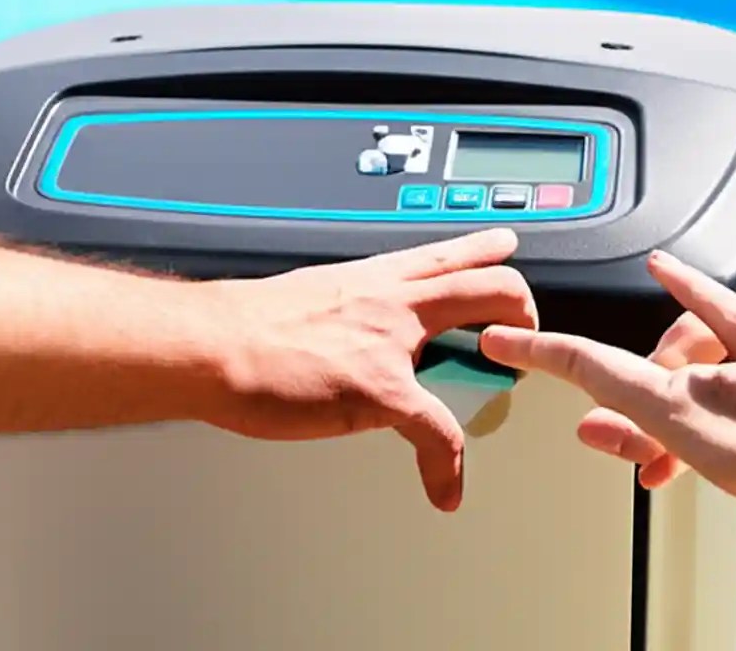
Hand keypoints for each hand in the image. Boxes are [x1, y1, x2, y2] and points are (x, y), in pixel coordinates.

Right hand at [210, 228, 536, 511]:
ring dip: (507, 369)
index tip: (505, 250)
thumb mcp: (306, 298)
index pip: (442, 254)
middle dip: (521, 306)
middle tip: (525, 331)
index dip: (483, 252)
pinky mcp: (380, 390)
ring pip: (487, 335)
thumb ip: (340, 312)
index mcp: (372, 280)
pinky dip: (446, 465)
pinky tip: (444, 486)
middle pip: (488, 284)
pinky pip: (437, 432)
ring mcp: (392, 344)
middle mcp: (392, 301)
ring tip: (500, 400)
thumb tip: (343, 333)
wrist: (211, 344)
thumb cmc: (244, 326)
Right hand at [480, 250, 735, 513]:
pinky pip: (735, 414)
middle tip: (611, 429)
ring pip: (706, 390)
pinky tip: (689, 452)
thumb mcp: (673, 406)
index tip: (579, 304)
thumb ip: (608, 379)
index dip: (600, 318)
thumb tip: (551, 352)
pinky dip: (704, 431)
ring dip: (670, 424)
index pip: (651, 314)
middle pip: (678, 361)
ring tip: (654, 458)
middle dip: (641, 396)